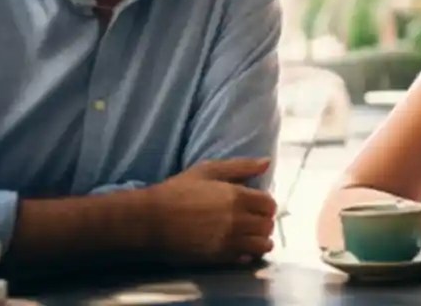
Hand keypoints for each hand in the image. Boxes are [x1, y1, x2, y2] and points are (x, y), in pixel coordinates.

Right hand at [145, 158, 276, 264]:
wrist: (151, 220)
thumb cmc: (177, 191)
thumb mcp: (208, 170)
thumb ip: (241, 167)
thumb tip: (267, 163)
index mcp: (237, 196)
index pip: (269, 204)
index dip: (265, 205)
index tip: (256, 205)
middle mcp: (238, 220)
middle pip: (268, 225)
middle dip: (264, 222)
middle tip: (252, 220)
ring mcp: (229, 240)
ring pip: (262, 244)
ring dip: (259, 239)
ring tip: (249, 235)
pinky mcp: (219, 257)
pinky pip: (246, 258)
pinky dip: (247, 253)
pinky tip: (238, 246)